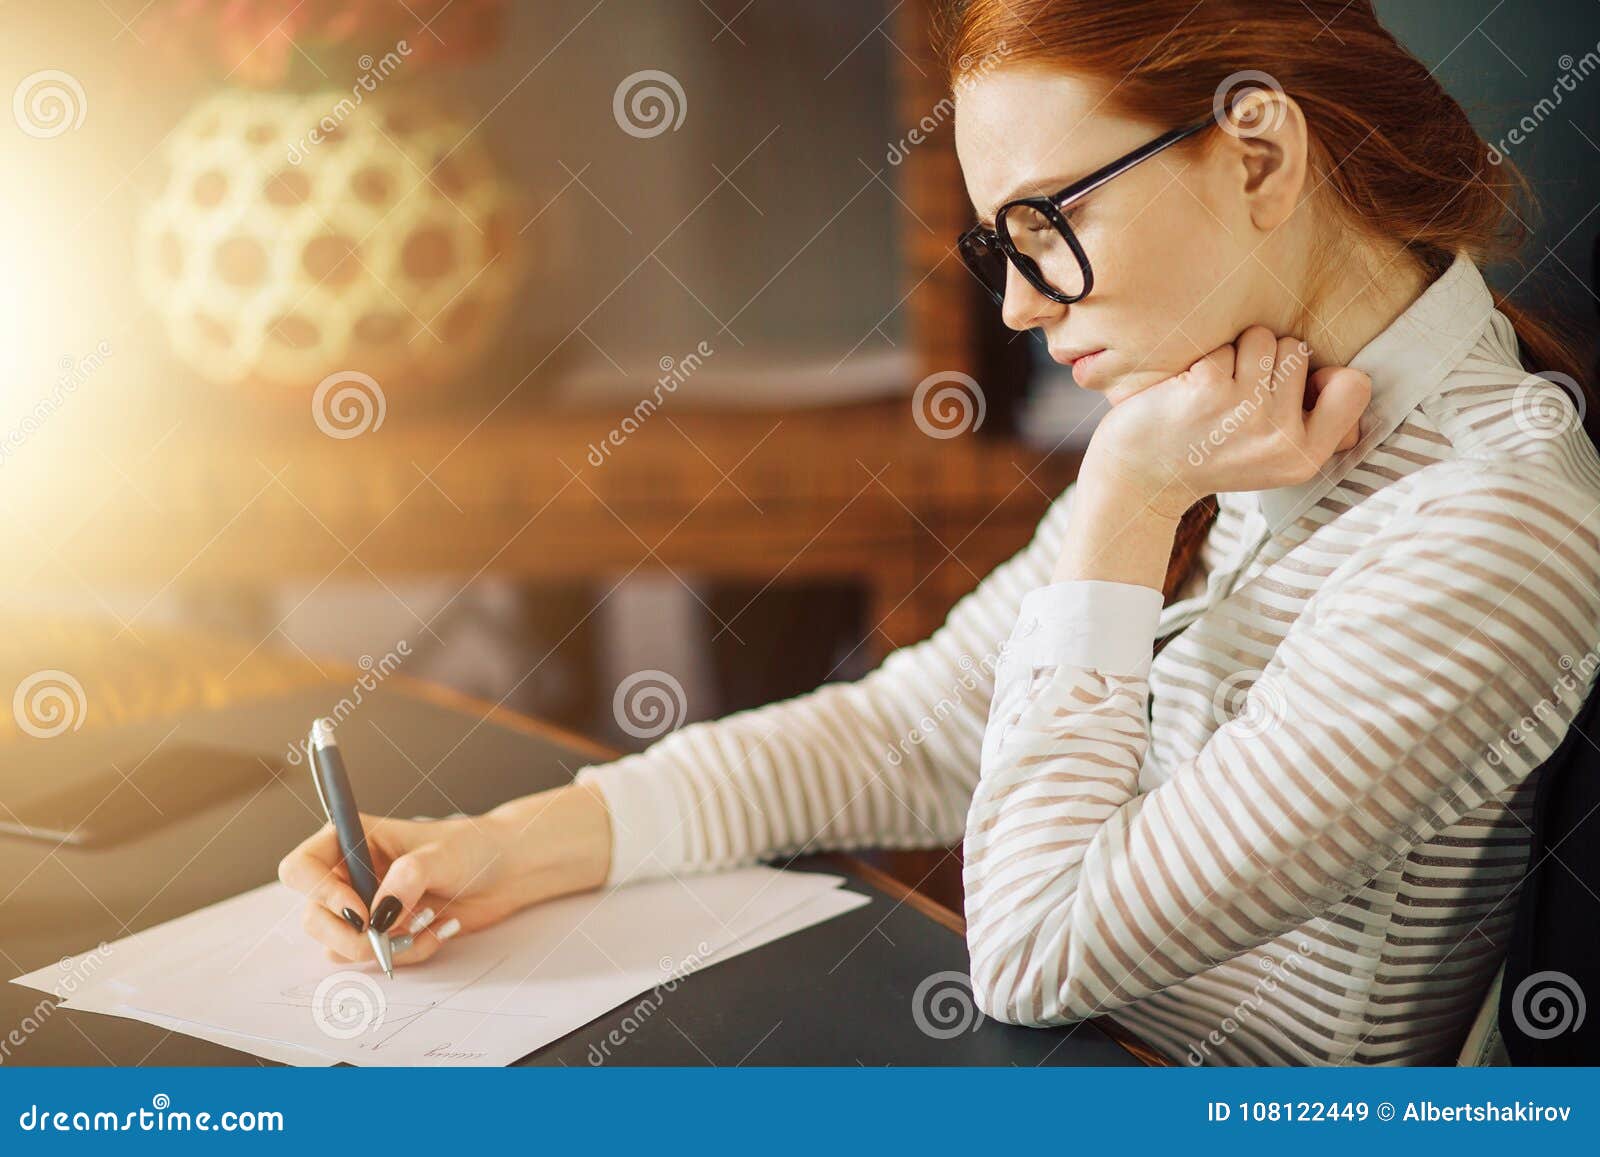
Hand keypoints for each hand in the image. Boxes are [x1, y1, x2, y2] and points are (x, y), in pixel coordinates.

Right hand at [277, 782, 611, 966]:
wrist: (508, 871)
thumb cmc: (474, 847)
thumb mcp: (443, 855)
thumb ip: (407, 880)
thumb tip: (378, 915)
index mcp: (351, 838)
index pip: (300, 868)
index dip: (319, 894)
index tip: (360, 911)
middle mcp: (349, 873)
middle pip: (311, 917)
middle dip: (349, 936)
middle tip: (385, 940)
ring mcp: (364, 906)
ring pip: (338, 945)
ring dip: (380, 948)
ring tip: (425, 927)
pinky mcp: (384, 932)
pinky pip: (374, 959)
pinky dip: (403, 955)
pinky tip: (435, 934)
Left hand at [1083, 326, 1370, 520]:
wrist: (1141, 477)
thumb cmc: (1209, 454)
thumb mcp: (1273, 459)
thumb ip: (1316, 424)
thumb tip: (1342, 375)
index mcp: (1304, 457)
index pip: (1355, 385)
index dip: (1326, 375)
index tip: (1292, 392)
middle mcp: (1281, 438)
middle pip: (1299, 350)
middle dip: (1267, 361)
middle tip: (1234, 400)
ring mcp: (1246, 412)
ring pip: (1264, 338)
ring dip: (1237, 353)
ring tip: (1213, 391)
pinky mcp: (1210, 388)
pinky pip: (1225, 344)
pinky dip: (1204, 359)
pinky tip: (1188, 390)